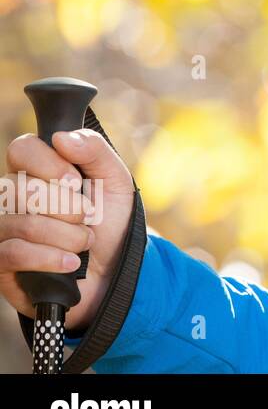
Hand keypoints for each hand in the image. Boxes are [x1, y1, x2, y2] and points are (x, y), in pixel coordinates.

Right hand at [1, 128, 136, 334]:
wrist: (113, 272)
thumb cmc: (110, 223)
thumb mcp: (115, 182)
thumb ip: (95, 151)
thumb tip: (62, 136)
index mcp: (37, 171)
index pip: (21, 149)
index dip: (49, 164)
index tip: (75, 181)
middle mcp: (12, 198)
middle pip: (19, 187)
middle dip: (66, 206)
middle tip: (86, 217)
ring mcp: (4, 230)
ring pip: (22, 222)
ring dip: (66, 236)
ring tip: (84, 242)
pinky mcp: (1, 263)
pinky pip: (14, 252)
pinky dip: (51, 257)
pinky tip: (71, 263)